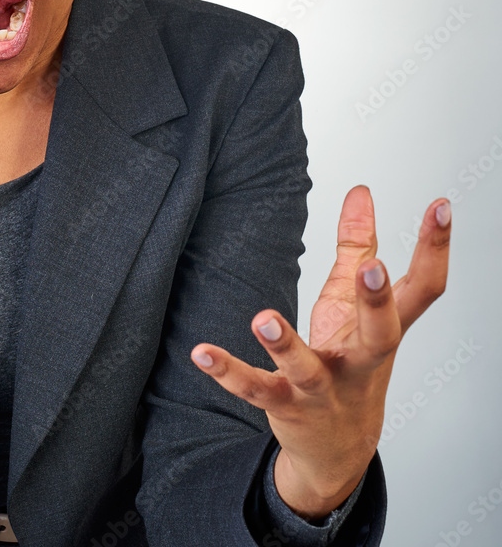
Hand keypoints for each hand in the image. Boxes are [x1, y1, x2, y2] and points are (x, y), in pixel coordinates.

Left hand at [189, 184, 450, 517]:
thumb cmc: (349, 365)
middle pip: (382, 335)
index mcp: (383, 331)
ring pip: (308, 370)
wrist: (337, 450)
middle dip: (377, 302)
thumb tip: (359, 192)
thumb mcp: (353, 303)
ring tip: (261, 317)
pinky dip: (228, 372)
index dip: (434, 248)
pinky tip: (201, 352)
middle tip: (372, 269)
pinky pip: (256, 389)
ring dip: (284, 344)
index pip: (422, 289)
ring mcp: (324, 389)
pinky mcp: (286, 406)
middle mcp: (361, 362)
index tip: (441, 205)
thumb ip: (356, 246)